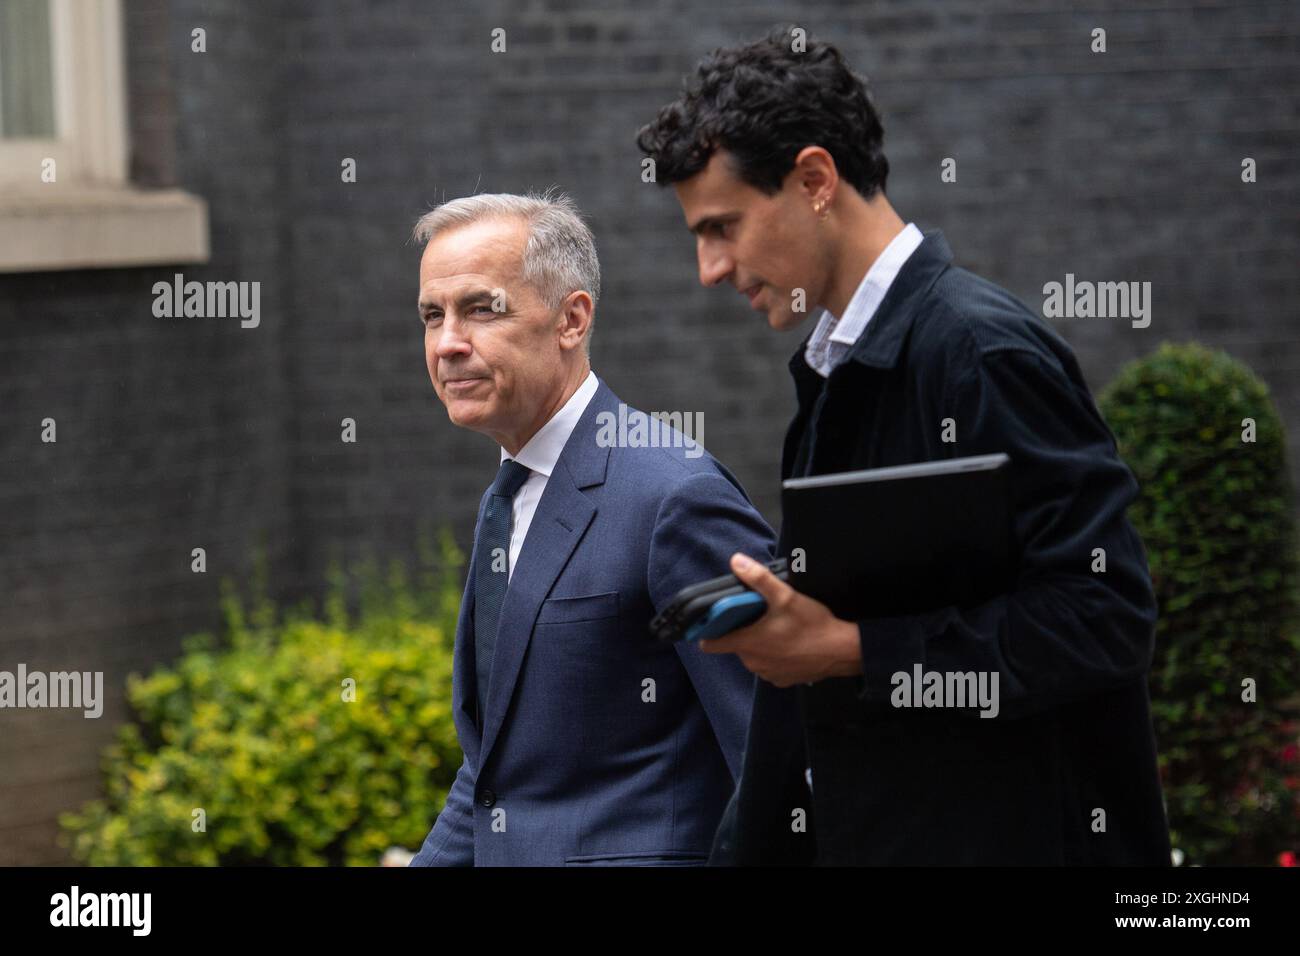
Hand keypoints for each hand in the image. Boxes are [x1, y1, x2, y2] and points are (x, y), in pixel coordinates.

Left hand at [697, 553, 862, 686]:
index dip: (709, 631)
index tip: (714, 621)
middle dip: (743, 630)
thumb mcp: (785, 596)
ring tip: (778, 628)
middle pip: (736, 644)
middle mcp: (753, 662)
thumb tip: (737, 562)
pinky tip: (789, 643)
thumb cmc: (814, 626)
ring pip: (753, 655)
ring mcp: (767, 673)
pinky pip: (769, 666)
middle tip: (760, 616)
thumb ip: (758, 578)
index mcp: (748, 643)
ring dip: (760, 643)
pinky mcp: (781, 680)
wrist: (842, 651)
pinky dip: (774, 656)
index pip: (711, 644)